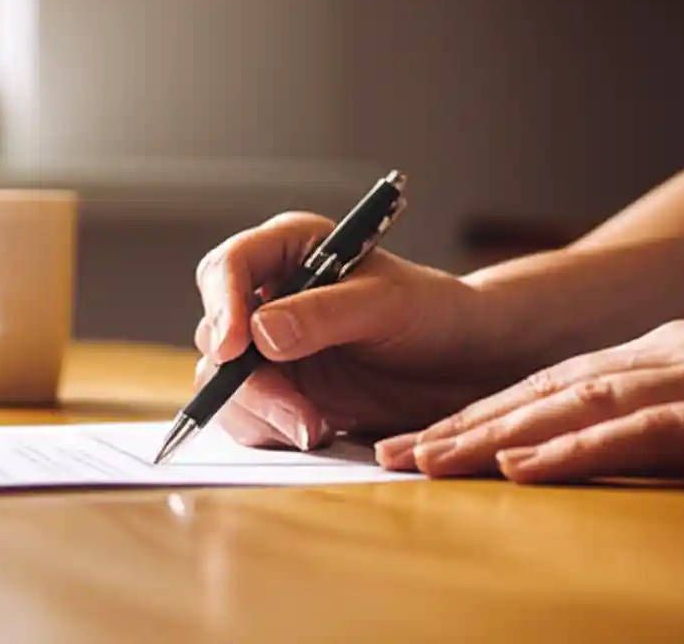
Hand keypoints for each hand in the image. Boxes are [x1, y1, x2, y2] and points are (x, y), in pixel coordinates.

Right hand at [194, 212, 499, 450]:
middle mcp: (269, 296)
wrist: (466, 365)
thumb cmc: (435, 314)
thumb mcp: (386, 306)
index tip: (237, 347)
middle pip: (217, 334)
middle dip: (246, 379)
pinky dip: (271, 430)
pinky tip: (317, 432)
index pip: (229, 267)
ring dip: (259, 412)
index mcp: (289, 250)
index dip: (223, 304)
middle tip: (295, 412)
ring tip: (315, 429)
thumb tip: (260, 333)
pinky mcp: (279, 391)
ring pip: (224, 382)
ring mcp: (268, 348)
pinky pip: (248, 415)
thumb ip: (324, 315)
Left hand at [376, 310, 683, 482]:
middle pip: (545, 392)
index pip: (549, 384)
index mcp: (661, 353)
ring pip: (578, 405)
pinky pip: (649, 429)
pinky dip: (582, 448)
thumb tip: (588, 448)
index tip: (420, 442)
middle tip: (395, 456)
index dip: (479, 413)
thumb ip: (661, 412)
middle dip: (466, 425)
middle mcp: (668, 355)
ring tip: (433, 460)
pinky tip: (529, 466)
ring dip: (499, 435)